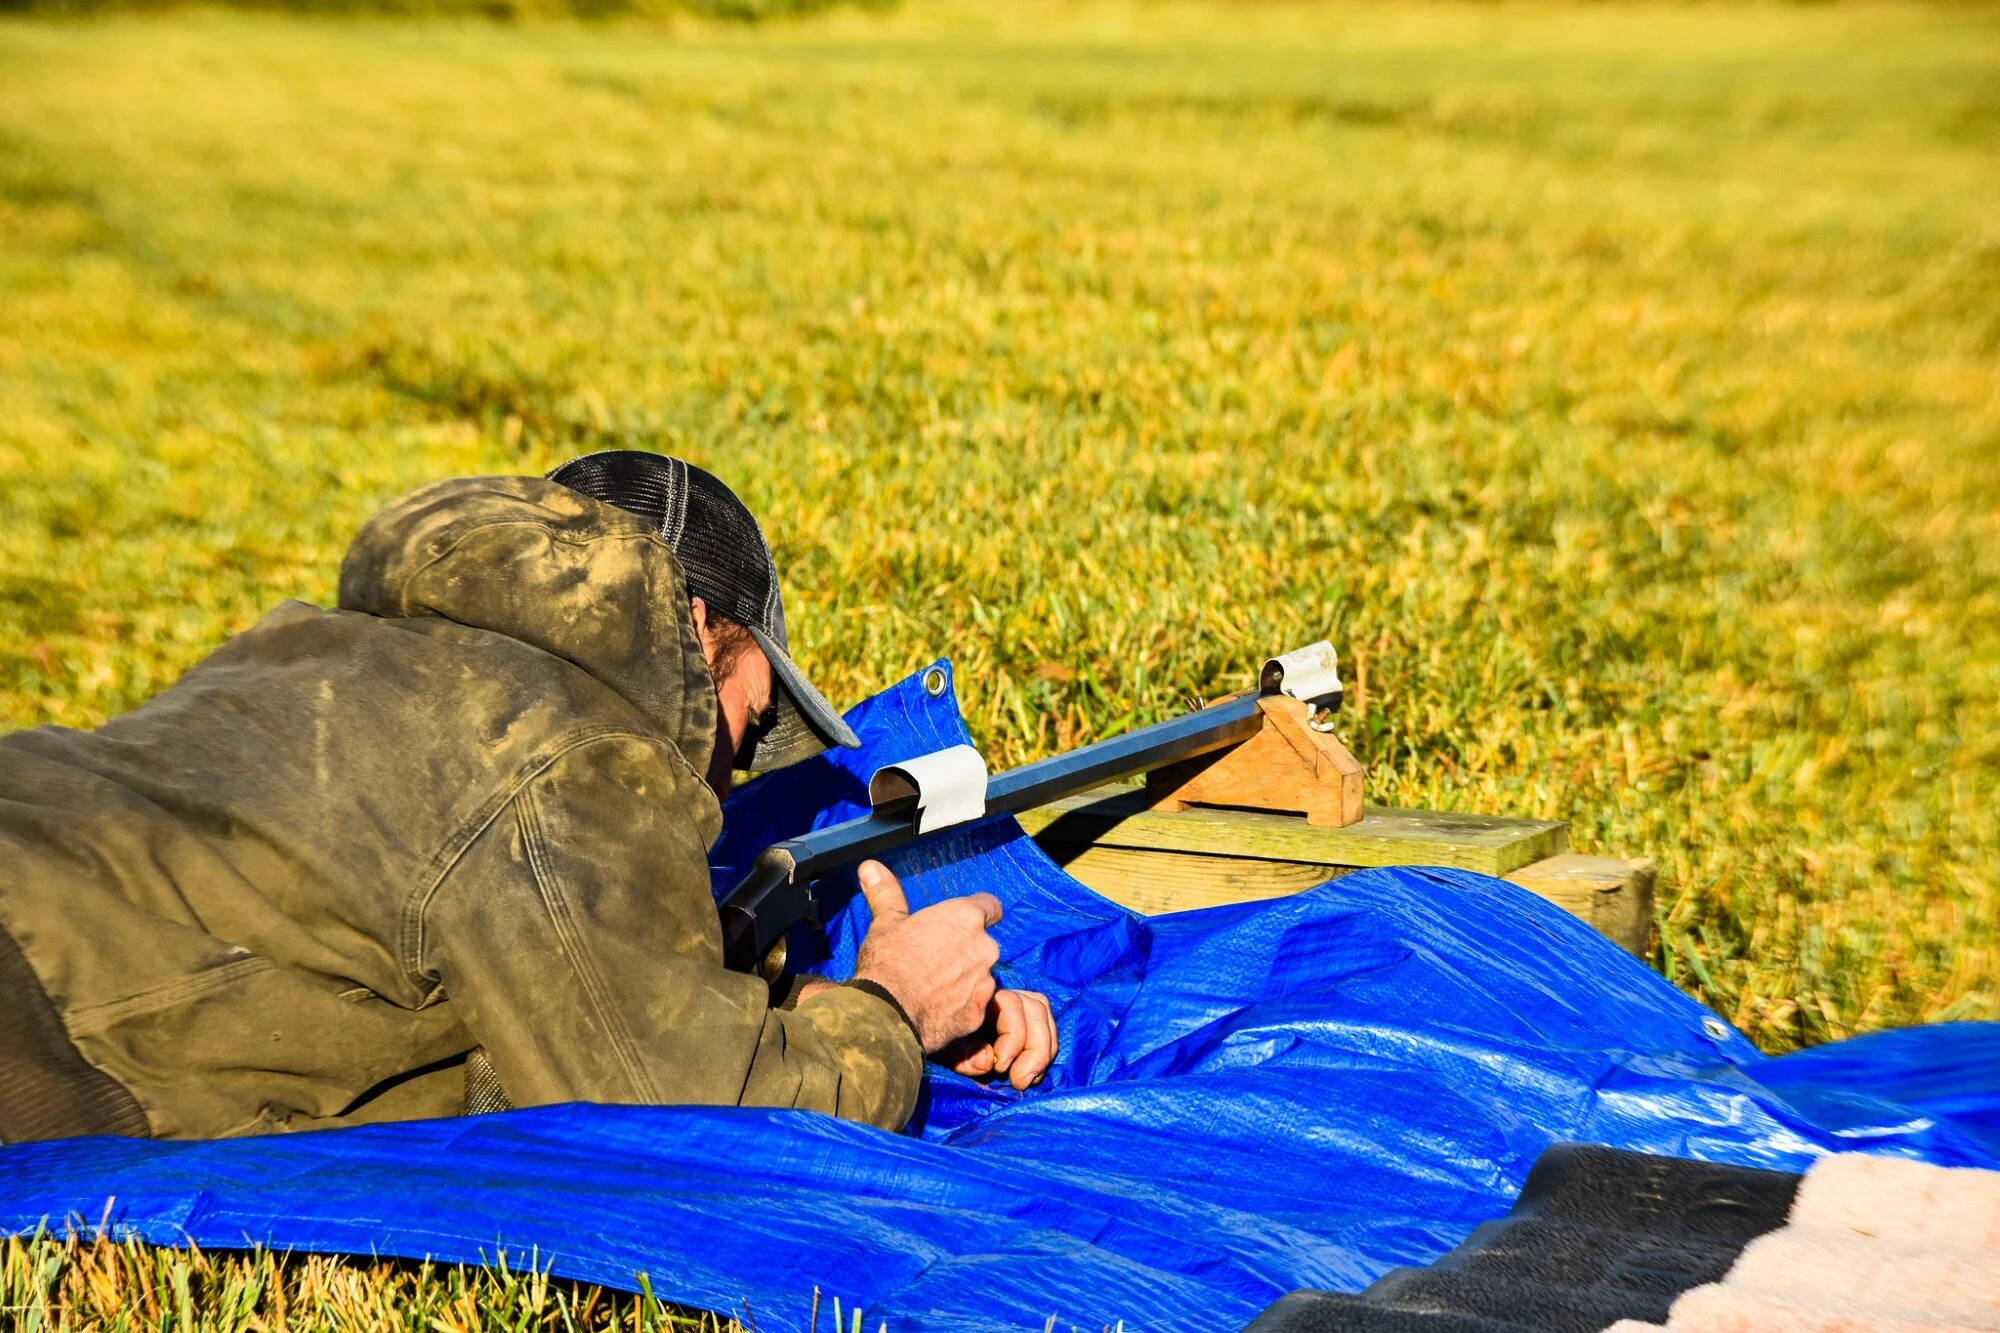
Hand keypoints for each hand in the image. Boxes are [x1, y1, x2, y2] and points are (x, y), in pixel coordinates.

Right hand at [852, 860, 1001, 1053]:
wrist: (887, 1015)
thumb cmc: (887, 963)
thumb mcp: (884, 924)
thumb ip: (885, 893)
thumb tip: (869, 866)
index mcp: (964, 918)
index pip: (991, 906)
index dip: (979, 914)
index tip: (964, 922)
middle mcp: (984, 947)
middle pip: (984, 944)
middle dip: (966, 951)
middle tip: (936, 960)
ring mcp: (985, 982)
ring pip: (981, 977)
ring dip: (965, 980)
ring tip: (934, 990)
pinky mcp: (980, 1013)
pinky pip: (975, 1006)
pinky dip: (961, 1007)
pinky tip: (937, 1011)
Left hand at [942, 988, 1058, 1090]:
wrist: (928, 1036)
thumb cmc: (932, 1039)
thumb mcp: (941, 1049)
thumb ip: (962, 1055)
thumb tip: (990, 1060)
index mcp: (980, 997)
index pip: (1011, 1006)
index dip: (1013, 1038)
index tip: (1000, 1067)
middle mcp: (1001, 994)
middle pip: (1036, 1008)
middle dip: (1036, 1048)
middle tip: (1020, 1081)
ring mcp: (1015, 1002)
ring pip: (1043, 1013)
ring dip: (1045, 1049)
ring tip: (1029, 1078)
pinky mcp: (1024, 1018)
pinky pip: (1045, 1024)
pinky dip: (1046, 1049)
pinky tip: (1033, 1073)